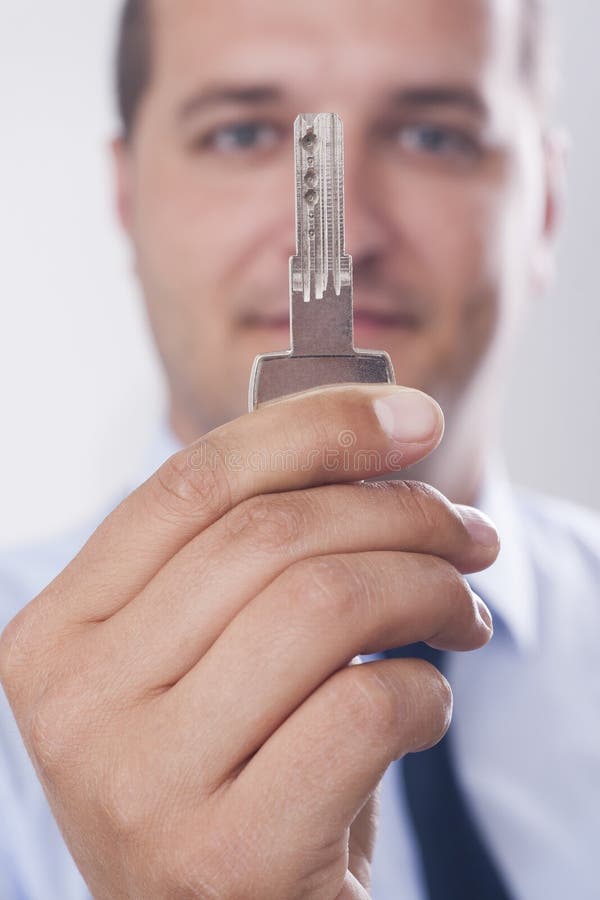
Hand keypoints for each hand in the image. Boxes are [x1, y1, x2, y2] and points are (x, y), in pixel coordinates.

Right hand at [0, 385, 498, 899]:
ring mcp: (141, 785)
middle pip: (269, 535)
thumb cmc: (226, 772)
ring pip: (322, 605)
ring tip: (461, 611)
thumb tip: (371, 436)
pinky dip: (425, 691)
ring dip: (426, 590)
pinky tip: (424, 704)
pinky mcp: (226, 857)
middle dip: (399, 511)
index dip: (313, 428)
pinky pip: (363, 710)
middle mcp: (78, 704)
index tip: (408, 420)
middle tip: (466, 532)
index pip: (191, 483)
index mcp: (59, 634)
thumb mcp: (204, 658)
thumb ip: (248, 554)